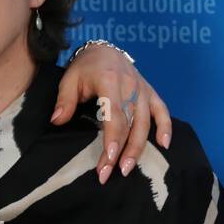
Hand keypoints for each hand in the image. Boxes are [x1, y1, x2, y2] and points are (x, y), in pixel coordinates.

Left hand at [52, 46, 172, 184]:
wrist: (104, 50)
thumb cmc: (84, 68)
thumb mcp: (69, 80)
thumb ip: (64, 101)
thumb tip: (57, 121)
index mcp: (109, 81)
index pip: (113, 116)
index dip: (112, 140)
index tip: (107, 160)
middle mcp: (130, 86)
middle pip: (129, 124)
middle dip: (122, 152)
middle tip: (111, 173)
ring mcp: (143, 89)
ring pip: (145, 123)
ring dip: (138, 148)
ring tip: (128, 169)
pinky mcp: (150, 93)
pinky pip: (162, 111)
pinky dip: (165, 128)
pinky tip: (164, 145)